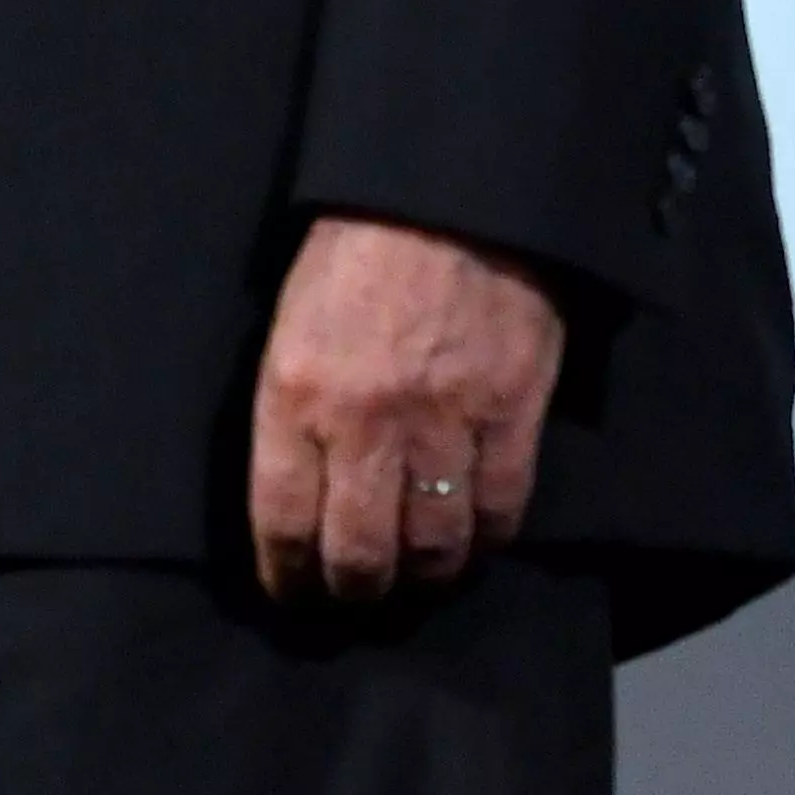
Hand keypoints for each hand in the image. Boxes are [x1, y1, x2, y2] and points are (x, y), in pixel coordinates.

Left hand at [246, 214, 567, 602]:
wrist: (446, 197)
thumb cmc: (352, 252)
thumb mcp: (289, 323)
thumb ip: (293, 405)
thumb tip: (299, 484)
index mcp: (294, 393)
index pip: (283, 517)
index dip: (287, 574)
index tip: (290, 592)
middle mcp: (365, 422)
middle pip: (360, 551)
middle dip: (354, 589)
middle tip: (354, 597)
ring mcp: (444, 424)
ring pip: (434, 545)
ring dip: (422, 577)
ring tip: (413, 580)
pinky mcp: (511, 416)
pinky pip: (499, 512)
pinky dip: (486, 540)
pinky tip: (471, 543)